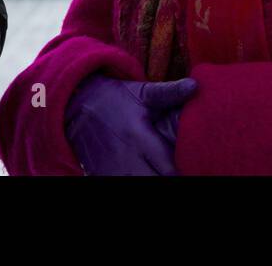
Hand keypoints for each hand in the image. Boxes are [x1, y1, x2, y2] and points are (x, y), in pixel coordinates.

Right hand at [64, 75, 196, 175]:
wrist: (76, 104)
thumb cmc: (116, 99)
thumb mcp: (142, 93)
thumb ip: (169, 92)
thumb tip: (195, 86)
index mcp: (138, 136)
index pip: (168, 169)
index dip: (182, 172)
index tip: (192, 168)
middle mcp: (125, 157)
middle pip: (155, 181)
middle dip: (169, 178)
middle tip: (180, 170)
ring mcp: (112, 169)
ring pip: (140, 185)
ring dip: (153, 179)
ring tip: (160, 170)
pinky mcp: (102, 175)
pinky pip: (122, 185)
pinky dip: (138, 181)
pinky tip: (145, 173)